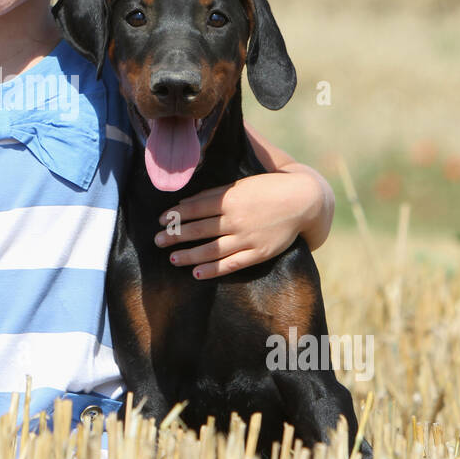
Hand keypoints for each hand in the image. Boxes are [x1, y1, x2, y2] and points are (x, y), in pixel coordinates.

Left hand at [152, 171, 321, 278]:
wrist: (302, 201)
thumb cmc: (267, 189)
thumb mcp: (240, 185)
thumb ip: (214, 194)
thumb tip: (184, 203)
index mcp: (231, 199)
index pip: (195, 208)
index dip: (176, 215)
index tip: (161, 220)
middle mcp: (237, 219)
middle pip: (199, 229)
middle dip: (176, 236)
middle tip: (157, 241)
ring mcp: (248, 238)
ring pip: (212, 250)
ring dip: (189, 255)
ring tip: (172, 258)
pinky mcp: (259, 253)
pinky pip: (232, 264)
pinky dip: (213, 270)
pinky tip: (197, 273)